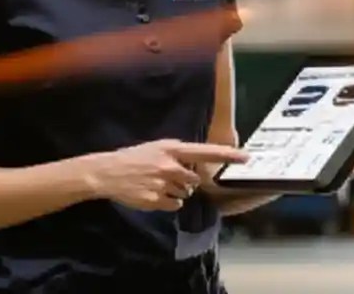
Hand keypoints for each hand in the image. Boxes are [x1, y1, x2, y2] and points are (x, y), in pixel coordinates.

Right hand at [89, 139, 248, 211]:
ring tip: (156, 184)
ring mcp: (164, 184)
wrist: (107, 172)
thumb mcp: (157, 147)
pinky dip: (167, 203)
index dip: (227, 156)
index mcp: (172, 149)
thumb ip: (178, 154)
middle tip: (167, 176)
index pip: (206, 152)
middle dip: (185, 181)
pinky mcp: (156, 200)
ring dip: (175, 192)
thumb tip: (195, 166)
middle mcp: (171, 166)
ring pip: (185, 195)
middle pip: (194, 180)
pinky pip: (174, 206)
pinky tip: (153, 194)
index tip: (245, 158)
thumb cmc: (134, 158)